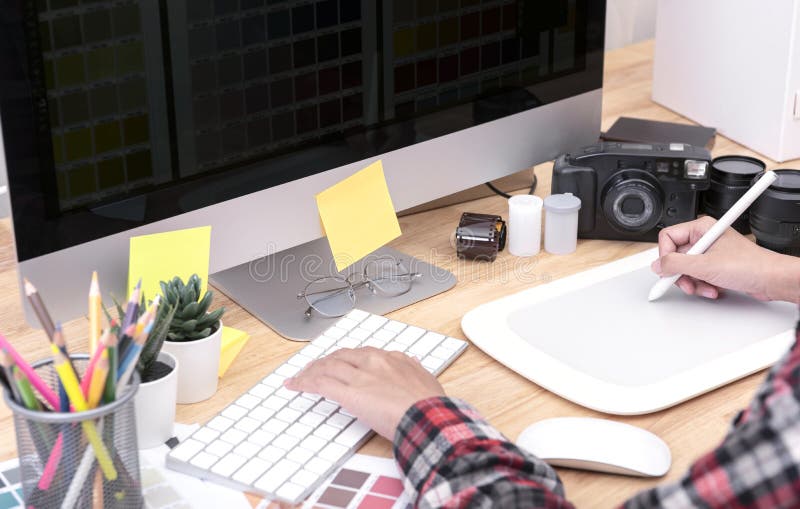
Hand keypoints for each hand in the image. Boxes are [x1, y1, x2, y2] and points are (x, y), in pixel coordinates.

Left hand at [284, 347, 444, 439]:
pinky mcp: (350, 393)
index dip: (344, 358)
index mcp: (390, 358)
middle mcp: (372, 362)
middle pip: (340, 356)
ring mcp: (360, 377)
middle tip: (312, 368)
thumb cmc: (429, 405)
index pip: (360, 354)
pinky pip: (321, 383)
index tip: (338, 362)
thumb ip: (414, 369)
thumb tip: (413, 361)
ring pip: (327, 367)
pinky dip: (304, 382)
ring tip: (300, 377)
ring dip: (310, 371)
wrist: (429, 418)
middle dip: (323, 362)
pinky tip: (295, 385)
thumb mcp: (425, 378)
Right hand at [651, 216, 799, 301]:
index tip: (667, 270)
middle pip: (676, 256)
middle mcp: (704, 238)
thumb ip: (676, 264)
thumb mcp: (705, 265)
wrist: (772, 280)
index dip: (666, 256)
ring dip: (693, 282)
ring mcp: (709, 253)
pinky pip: (697, 276)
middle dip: (681, 274)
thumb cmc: (750, 265)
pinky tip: (712, 288)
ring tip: (704, 287)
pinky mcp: (715, 265)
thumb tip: (658, 265)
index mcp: (701, 228)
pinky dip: (702, 285)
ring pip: (685, 269)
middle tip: (687, 282)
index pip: (668, 237)